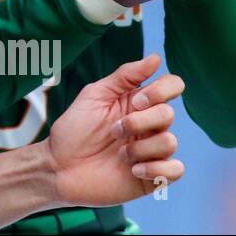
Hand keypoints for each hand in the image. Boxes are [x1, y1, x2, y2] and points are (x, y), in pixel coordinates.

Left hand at [44, 53, 185, 207]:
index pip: (172, 86)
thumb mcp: (95, 95)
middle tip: (114, 131)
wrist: (59, 167)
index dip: (161, 90)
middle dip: (137, 122)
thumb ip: (124, 76)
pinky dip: (155, 169)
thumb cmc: (74, 130)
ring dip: (139, 147)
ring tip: (119, 154)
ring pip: (170, 142)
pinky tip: (133, 170)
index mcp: (139, 103)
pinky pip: (176, 170)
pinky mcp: (153, 177)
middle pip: (168, 114)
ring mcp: (152, 151)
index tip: (136, 101)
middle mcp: (150, 126)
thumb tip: (156, 58)